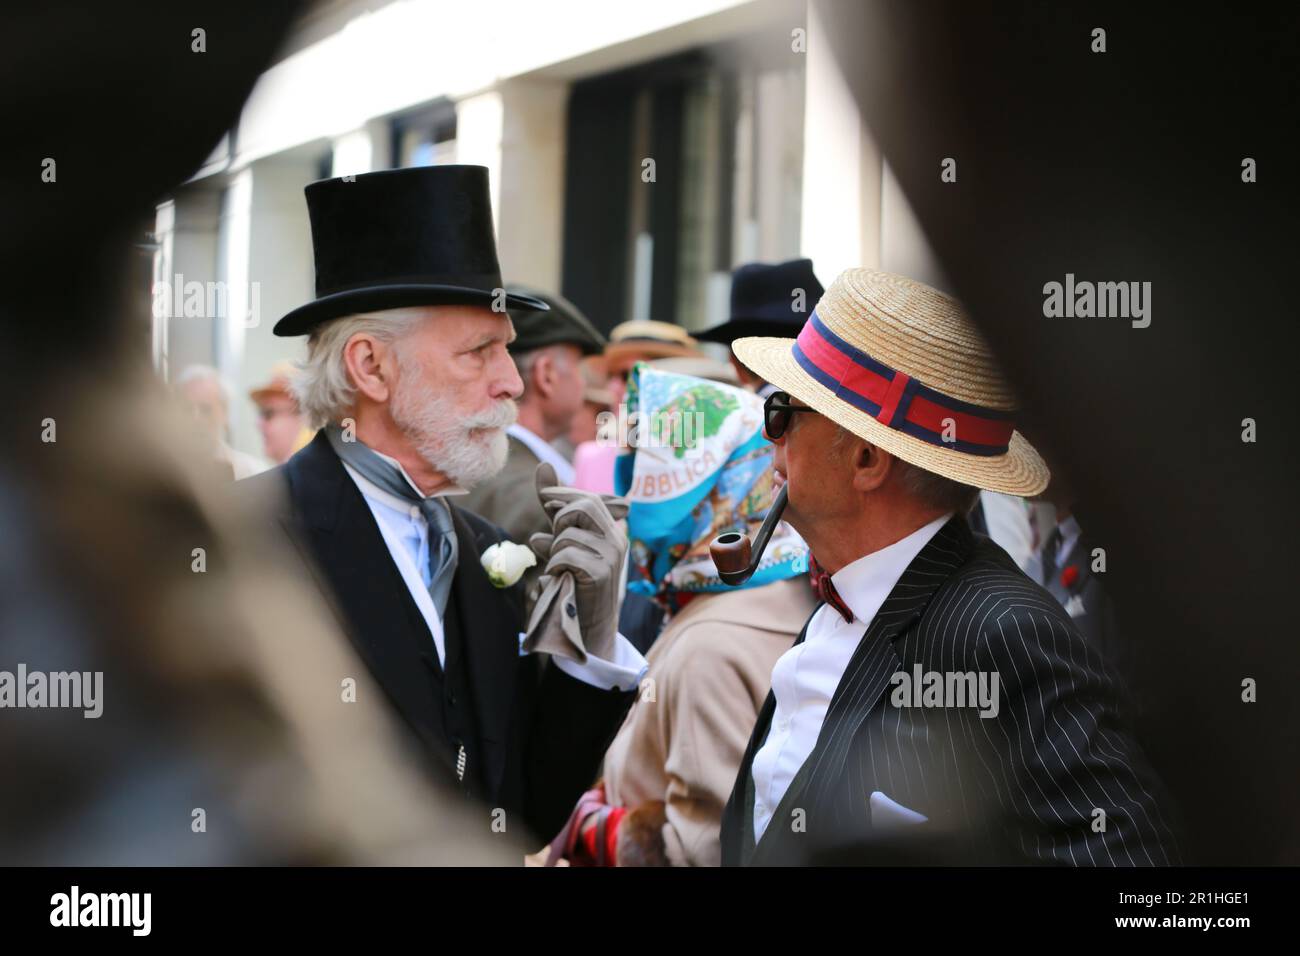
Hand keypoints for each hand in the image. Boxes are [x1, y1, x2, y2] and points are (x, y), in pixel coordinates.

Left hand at [524, 463, 627, 661]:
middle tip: (553, 537)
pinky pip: (566, 555)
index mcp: (612, 531)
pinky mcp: (601, 574)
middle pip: (584, 506)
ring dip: (554, 549)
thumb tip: (542, 467)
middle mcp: (617, 540)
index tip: (545, 499)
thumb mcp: (564, 543)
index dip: (564, 494)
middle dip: (560, 517)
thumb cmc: (575, 584)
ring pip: (570, 533)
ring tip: (558, 567)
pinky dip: (554, 565)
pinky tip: (559, 578)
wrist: (589, 630)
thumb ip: (554, 511)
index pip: (589, 498)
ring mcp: (612, 557)